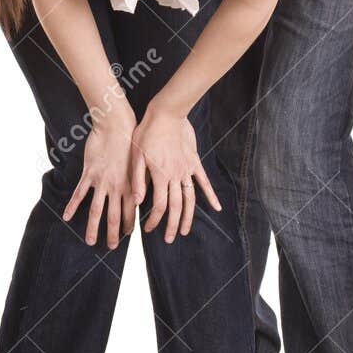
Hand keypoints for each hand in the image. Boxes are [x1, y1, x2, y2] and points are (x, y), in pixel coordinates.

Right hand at [63, 110, 137, 249]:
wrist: (116, 126)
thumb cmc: (132, 142)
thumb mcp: (140, 164)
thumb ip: (140, 182)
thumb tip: (142, 197)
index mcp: (131, 187)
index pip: (130, 214)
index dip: (127, 227)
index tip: (125, 237)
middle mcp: (117, 188)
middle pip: (113, 218)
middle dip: (112, 235)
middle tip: (109, 247)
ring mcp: (101, 182)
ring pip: (96, 211)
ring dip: (93, 228)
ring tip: (90, 241)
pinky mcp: (89, 174)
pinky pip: (80, 194)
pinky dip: (72, 206)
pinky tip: (66, 217)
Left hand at [130, 106, 220, 243]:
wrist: (166, 114)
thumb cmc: (146, 133)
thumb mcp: (136, 155)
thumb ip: (137, 179)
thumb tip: (136, 201)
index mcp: (159, 175)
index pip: (158, 206)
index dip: (154, 220)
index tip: (148, 229)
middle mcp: (175, 176)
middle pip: (175, 207)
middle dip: (171, 225)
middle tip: (169, 238)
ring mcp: (187, 170)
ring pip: (190, 199)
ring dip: (188, 217)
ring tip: (184, 230)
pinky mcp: (194, 162)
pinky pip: (204, 181)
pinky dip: (211, 195)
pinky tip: (216, 208)